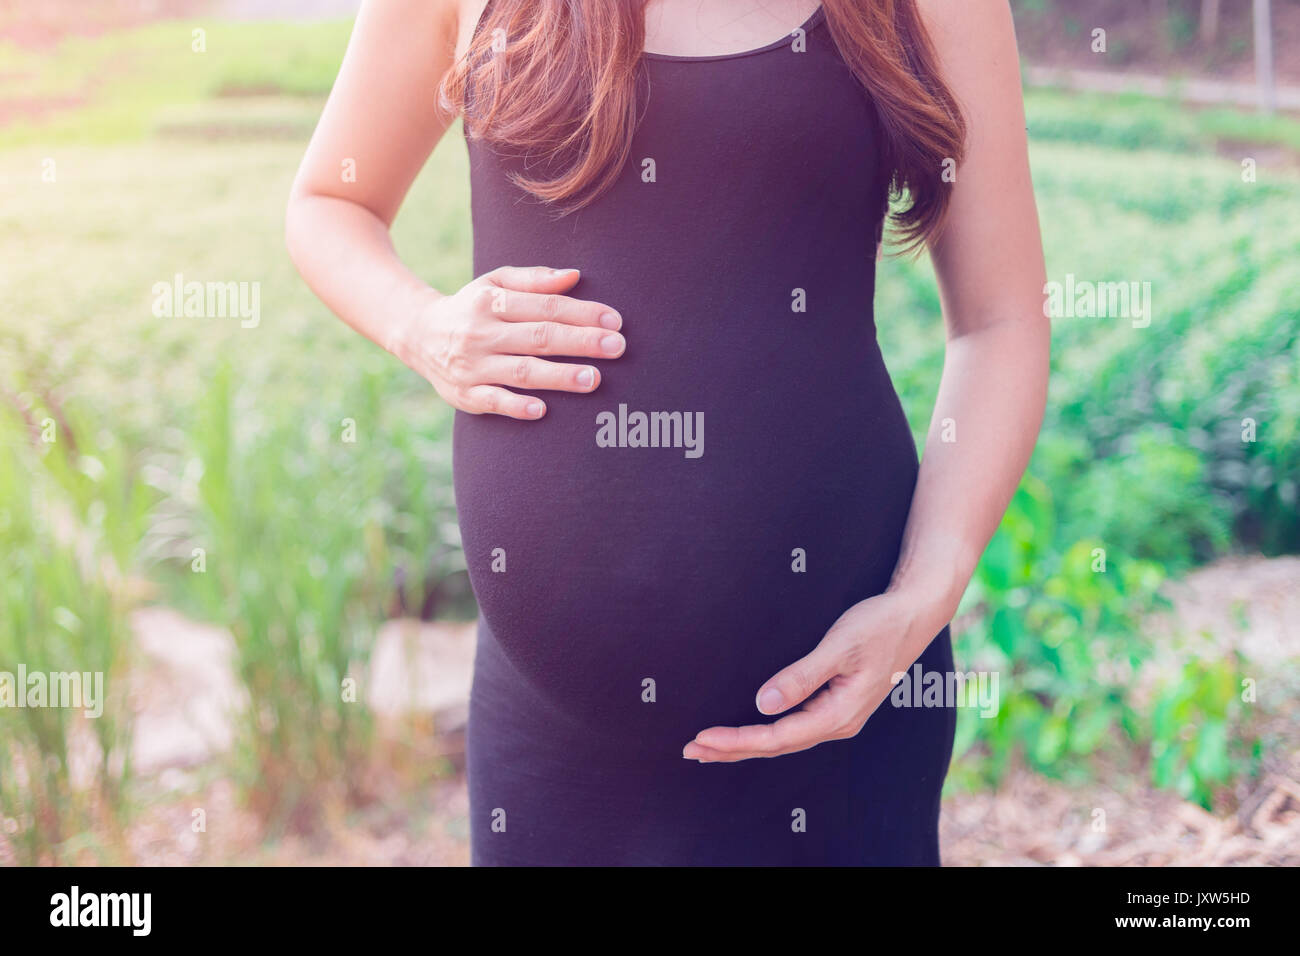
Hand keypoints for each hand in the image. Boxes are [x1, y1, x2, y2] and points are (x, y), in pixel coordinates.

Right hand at [393, 265, 624, 418]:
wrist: (418, 335)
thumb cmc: (471, 307)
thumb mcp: (494, 283)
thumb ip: (534, 279)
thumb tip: (574, 276)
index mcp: (491, 301)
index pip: (544, 307)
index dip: (581, 313)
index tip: (614, 321)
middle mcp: (481, 332)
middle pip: (538, 337)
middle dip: (580, 342)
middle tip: (616, 347)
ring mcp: (472, 365)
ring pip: (521, 371)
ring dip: (558, 376)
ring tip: (593, 378)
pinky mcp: (464, 394)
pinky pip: (492, 401)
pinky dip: (516, 406)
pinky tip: (542, 410)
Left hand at [682, 591, 936, 762]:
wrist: (913, 615)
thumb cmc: (878, 625)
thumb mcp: (839, 647)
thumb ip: (801, 677)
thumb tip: (763, 704)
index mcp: (838, 715)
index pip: (777, 737)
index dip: (737, 741)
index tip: (703, 739)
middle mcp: (837, 723)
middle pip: (776, 746)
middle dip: (732, 749)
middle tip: (690, 750)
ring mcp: (837, 716)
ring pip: (783, 740)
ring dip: (745, 743)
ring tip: (708, 747)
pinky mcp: (835, 705)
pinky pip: (793, 728)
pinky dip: (764, 732)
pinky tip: (749, 732)